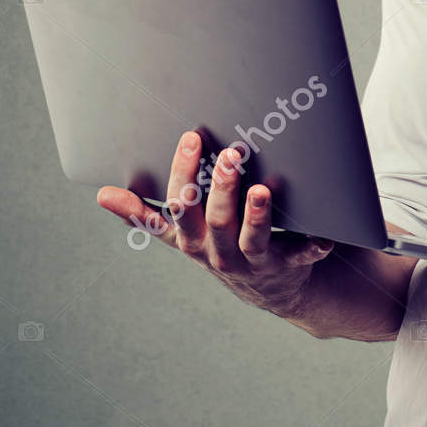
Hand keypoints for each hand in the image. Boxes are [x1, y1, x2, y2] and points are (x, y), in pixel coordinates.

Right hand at [97, 130, 334, 317]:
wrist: (265, 288)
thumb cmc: (216, 247)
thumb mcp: (177, 235)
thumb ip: (142, 215)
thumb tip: (101, 195)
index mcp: (191, 240)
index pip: (179, 207)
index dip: (183, 175)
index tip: (190, 138)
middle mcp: (219, 252)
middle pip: (215, 220)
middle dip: (220, 188)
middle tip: (230, 154)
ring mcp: (253, 260)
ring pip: (251, 239)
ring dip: (257, 215)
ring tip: (262, 190)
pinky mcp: (287, 265)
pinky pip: (301, 256)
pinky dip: (312, 247)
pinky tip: (325, 236)